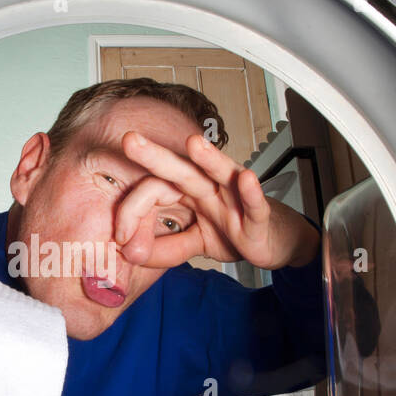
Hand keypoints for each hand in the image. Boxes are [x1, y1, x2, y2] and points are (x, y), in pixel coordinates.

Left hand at [113, 131, 319, 270]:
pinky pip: (255, 203)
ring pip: (221, 173)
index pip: (155, 191)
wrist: (275, 242)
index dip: (133, 212)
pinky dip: (251, 192)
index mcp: (189, 191)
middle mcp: (210, 187)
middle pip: (180, 169)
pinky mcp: (259, 217)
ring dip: (209, 158)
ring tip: (194, 144)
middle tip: (130, 141)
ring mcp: (236, 198)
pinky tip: (247, 179)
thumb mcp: (194, 243)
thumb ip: (164, 249)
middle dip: (155, 155)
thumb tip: (130, 254)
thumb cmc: (234, 232)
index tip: (121, 239)